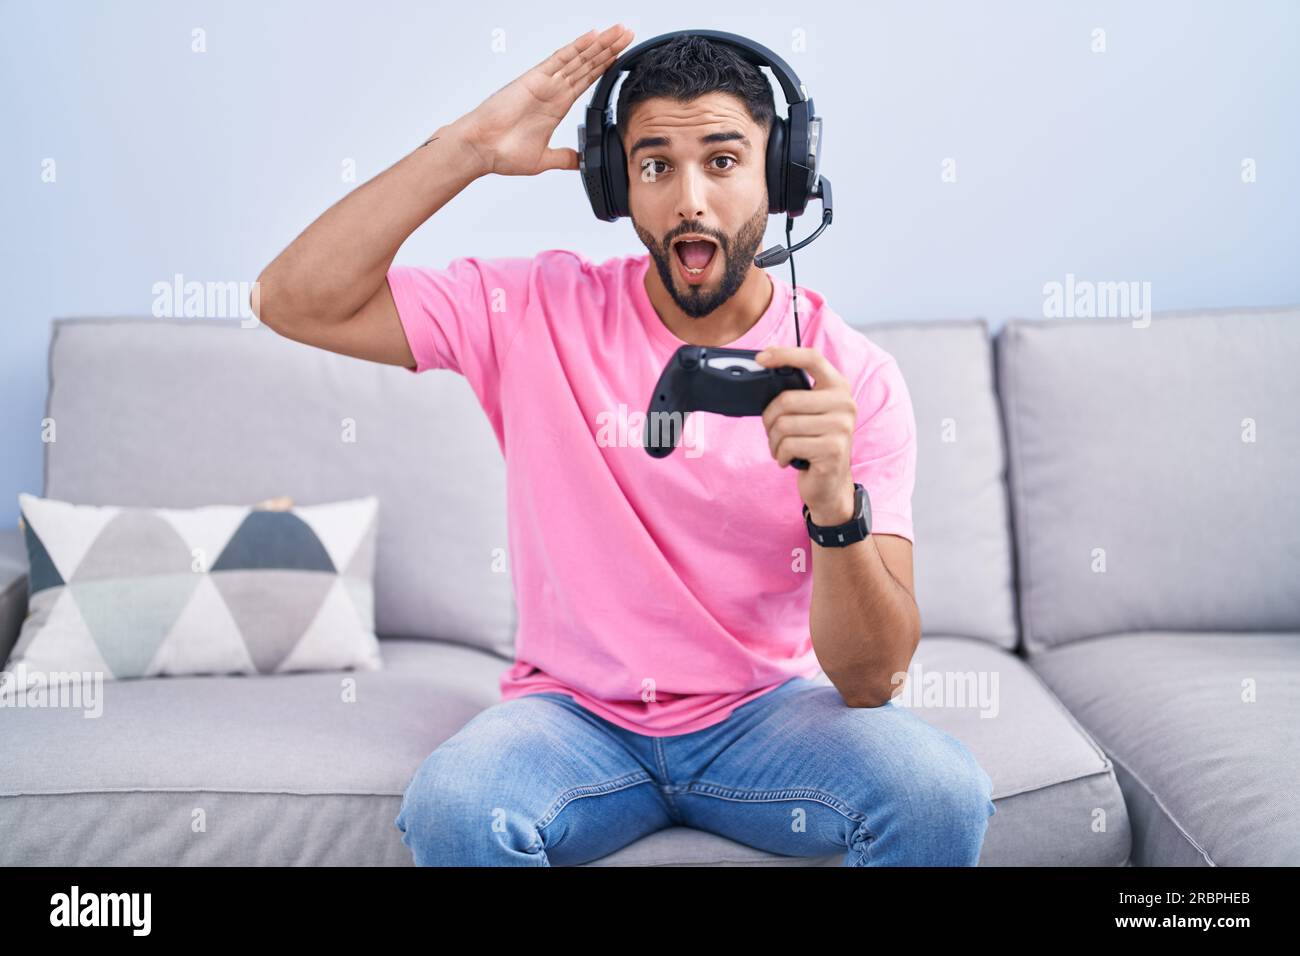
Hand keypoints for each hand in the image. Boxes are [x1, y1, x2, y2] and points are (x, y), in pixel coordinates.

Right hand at [457, 24, 634, 176]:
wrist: (482, 149)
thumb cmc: (504, 153)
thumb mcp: (545, 159)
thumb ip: (565, 157)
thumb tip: (581, 162)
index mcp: (557, 106)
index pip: (587, 81)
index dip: (605, 68)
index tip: (622, 57)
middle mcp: (553, 91)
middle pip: (587, 64)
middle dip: (609, 49)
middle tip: (628, 34)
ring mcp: (545, 82)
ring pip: (579, 58)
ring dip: (600, 44)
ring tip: (619, 31)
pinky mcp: (535, 78)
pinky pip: (560, 58)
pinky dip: (577, 47)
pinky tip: (593, 36)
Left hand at [755, 346, 858, 523]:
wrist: (830, 483)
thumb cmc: (812, 442)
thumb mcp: (808, 413)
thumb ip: (795, 394)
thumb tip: (763, 370)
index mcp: (838, 386)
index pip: (812, 358)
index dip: (785, 354)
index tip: (760, 358)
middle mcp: (845, 403)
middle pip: (787, 400)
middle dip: (769, 418)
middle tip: (770, 430)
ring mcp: (842, 427)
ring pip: (784, 425)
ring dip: (773, 441)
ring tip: (779, 448)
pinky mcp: (833, 450)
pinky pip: (789, 446)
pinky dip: (780, 455)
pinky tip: (787, 459)